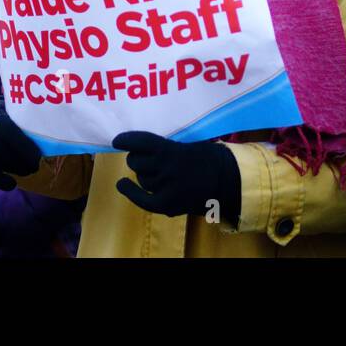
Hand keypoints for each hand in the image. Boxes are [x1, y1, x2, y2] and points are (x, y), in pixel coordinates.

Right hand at [0, 95, 40, 189]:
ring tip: (28, 172)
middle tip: (35, 167)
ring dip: (11, 169)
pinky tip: (12, 184)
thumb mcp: (18, 113)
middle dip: (18, 161)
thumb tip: (61, 132)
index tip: (38, 157)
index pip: (6, 130)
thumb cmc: (11, 118)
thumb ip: (31, 122)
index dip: (22, 146)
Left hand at [112, 130, 240, 223]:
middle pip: (136, 162)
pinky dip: (130, 191)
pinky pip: (142, 199)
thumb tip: (142, 147)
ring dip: (144, 173)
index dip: (127, 140)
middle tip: (144, 157)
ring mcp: (166, 189)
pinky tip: (122, 184)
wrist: (228, 182)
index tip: (117, 140)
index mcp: (173, 151)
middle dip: (137, 158)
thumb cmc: (210, 158)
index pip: (142, 142)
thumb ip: (167, 147)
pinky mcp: (167, 205)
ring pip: (142, 179)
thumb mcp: (189, 145)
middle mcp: (166, 170)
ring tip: (155, 172)